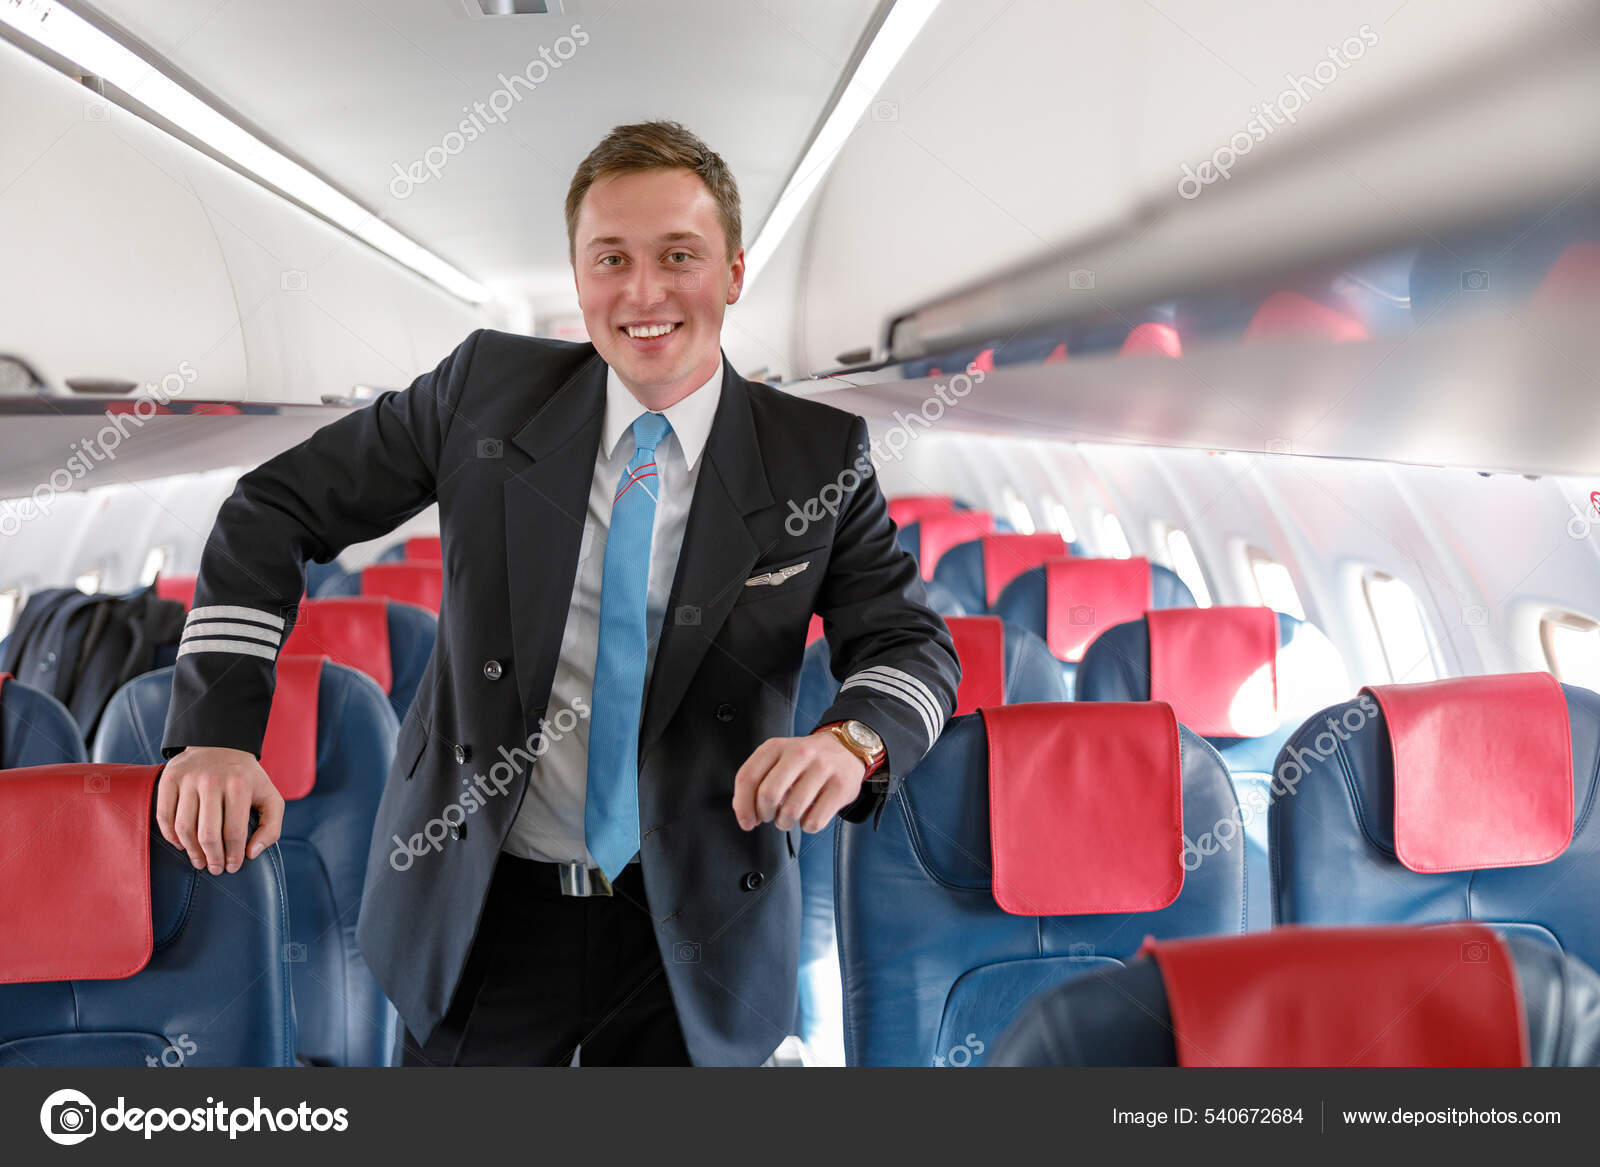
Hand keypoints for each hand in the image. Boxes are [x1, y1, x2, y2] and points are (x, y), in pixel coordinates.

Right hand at [155, 746, 284, 874]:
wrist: (221, 743)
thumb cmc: (247, 778)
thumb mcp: (269, 797)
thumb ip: (271, 827)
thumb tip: (252, 854)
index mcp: (240, 785)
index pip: (234, 832)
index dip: (233, 856)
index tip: (232, 867)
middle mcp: (212, 781)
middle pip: (208, 834)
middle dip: (212, 858)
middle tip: (215, 869)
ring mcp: (188, 779)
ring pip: (184, 828)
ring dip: (191, 851)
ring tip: (200, 860)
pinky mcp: (169, 778)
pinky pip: (164, 816)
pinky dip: (171, 836)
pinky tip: (182, 845)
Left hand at [731, 732, 867, 833]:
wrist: (846, 748)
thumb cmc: (805, 761)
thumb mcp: (778, 758)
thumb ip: (757, 780)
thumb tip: (746, 814)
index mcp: (777, 746)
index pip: (747, 777)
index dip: (742, 806)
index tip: (746, 821)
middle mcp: (800, 753)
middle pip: (768, 795)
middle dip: (764, 814)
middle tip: (769, 816)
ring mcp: (822, 768)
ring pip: (791, 811)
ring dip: (784, 823)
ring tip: (788, 817)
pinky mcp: (841, 787)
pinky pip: (814, 821)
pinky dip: (807, 826)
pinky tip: (809, 815)